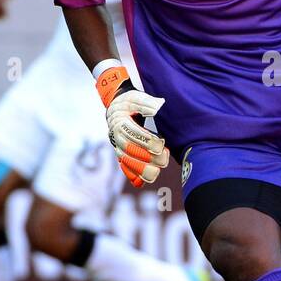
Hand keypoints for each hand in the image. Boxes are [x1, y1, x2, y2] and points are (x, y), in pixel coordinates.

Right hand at [96, 63, 170, 186]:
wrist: (117, 108)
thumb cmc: (130, 102)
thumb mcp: (136, 97)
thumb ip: (146, 103)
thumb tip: (158, 107)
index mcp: (119, 121)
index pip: (132, 133)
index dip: (146, 140)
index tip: (161, 144)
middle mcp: (116, 136)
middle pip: (129, 150)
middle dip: (147, 156)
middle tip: (164, 159)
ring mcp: (118, 147)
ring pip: (126, 161)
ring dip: (140, 169)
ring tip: (156, 173)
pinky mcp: (121, 154)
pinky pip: (124, 167)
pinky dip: (131, 175)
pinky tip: (140, 183)